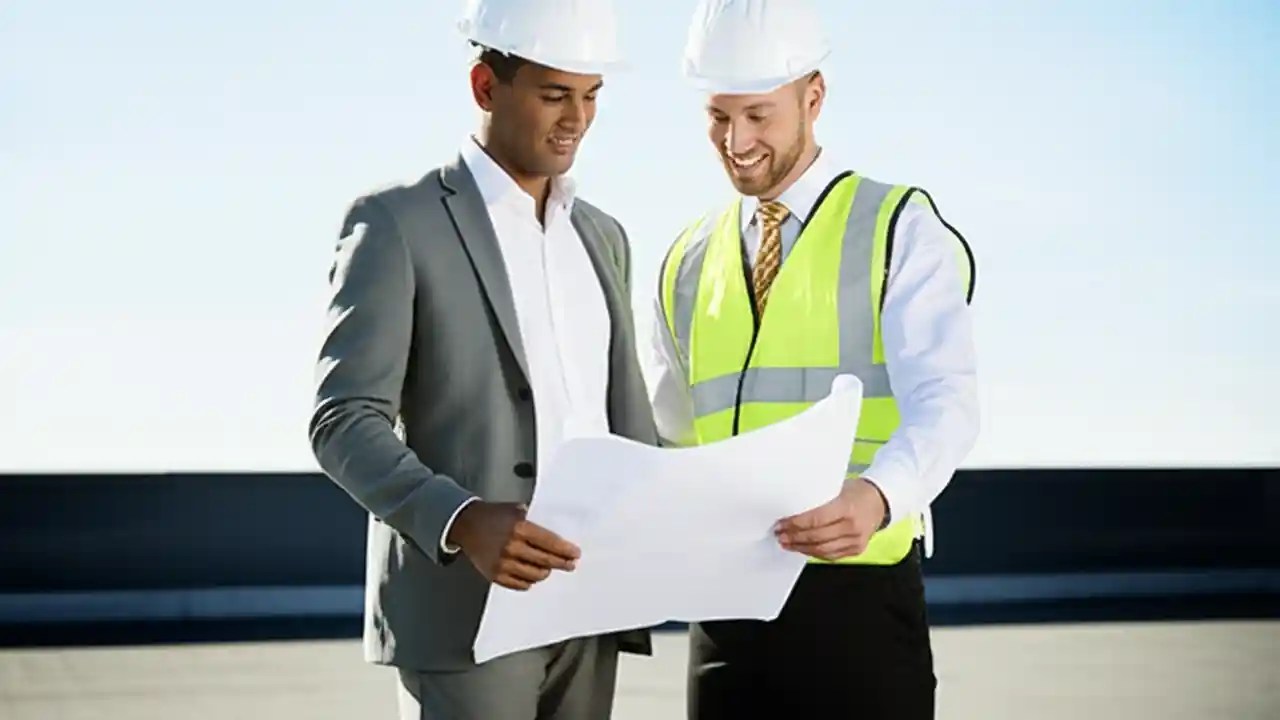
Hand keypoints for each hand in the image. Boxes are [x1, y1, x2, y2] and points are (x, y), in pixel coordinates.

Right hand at [446, 501, 580, 590]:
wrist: (466, 525)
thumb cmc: (494, 516)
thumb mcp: (516, 510)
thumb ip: (535, 522)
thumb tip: (558, 537)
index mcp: (519, 528)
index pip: (550, 543)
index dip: (565, 550)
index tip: (575, 554)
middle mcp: (511, 547)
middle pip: (545, 561)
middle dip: (561, 563)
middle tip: (570, 564)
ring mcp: (502, 564)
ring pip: (535, 575)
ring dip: (545, 572)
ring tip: (548, 568)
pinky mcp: (495, 575)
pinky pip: (520, 584)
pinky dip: (529, 581)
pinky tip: (532, 574)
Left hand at [774, 478, 886, 560]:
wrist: (880, 501)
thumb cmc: (857, 492)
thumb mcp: (837, 488)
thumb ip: (818, 500)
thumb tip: (791, 509)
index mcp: (847, 507)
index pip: (816, 519)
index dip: (795, 524)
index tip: (781, 523)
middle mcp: (853, 526)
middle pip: (817, 537)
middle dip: (794, 537)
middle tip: (780, 534)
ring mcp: (856, 541)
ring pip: (822, 550)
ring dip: (801, 548)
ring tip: (787, 543)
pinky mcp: (857, 550)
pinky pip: (831, 556)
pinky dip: (814, 553)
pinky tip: (803, 548)